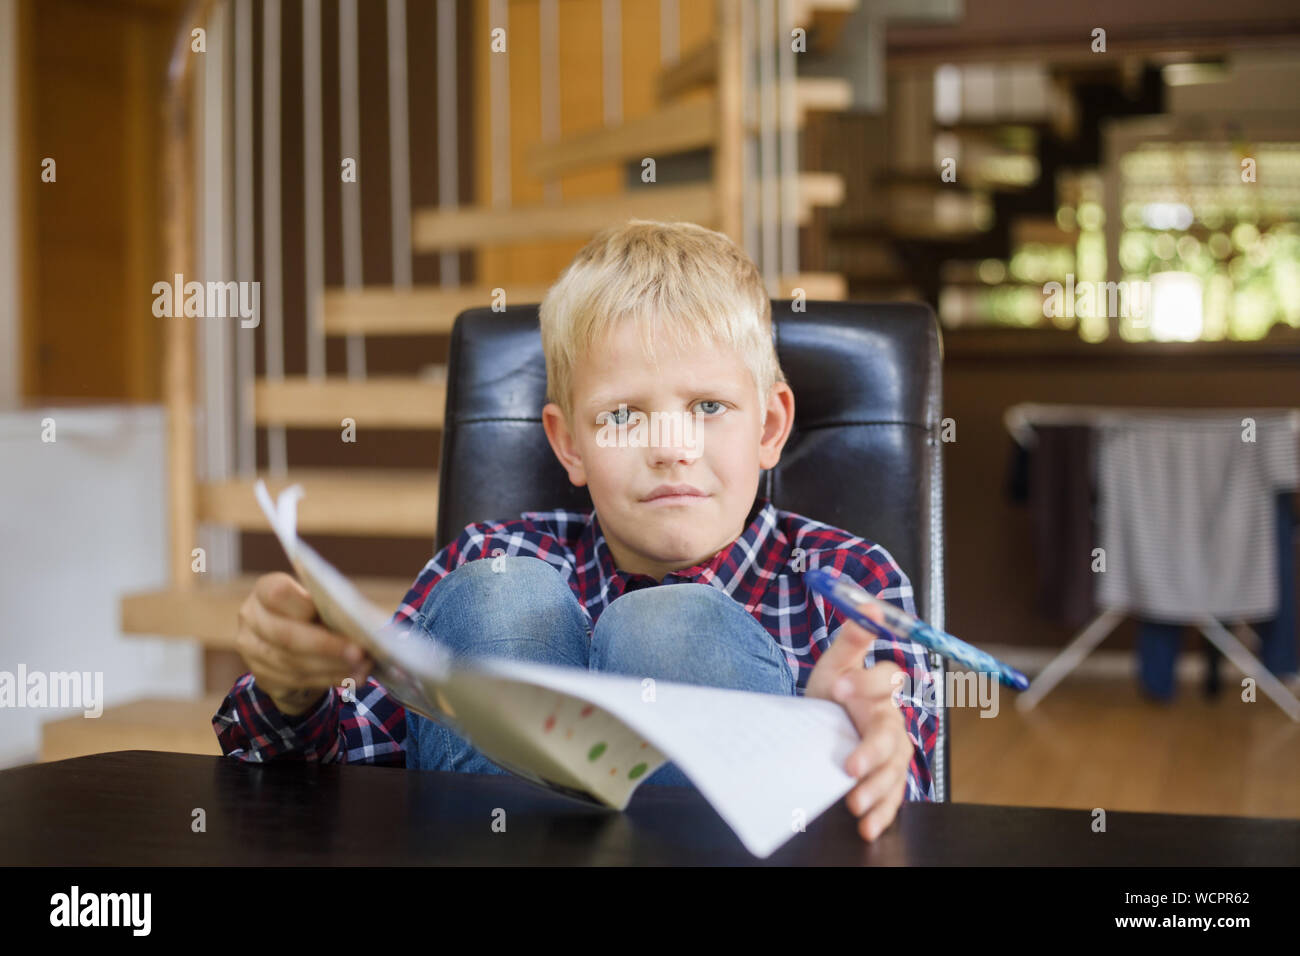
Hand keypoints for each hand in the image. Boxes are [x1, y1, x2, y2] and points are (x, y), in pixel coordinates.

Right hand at [235, 572, 372, 715]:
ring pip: (292, 663)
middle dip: (326, 645)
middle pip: (286, 635)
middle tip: (360, 652)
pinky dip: (328, 679)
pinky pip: (297, 681)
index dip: (304, 606)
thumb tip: (362, 624)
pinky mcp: (262, 676)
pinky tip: (352, 677)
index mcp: (265, 588)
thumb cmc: (313, 614)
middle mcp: (251, 618)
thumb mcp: (320, 602)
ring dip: (332, 666)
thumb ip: (333, 607)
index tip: (336, 613)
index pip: (278, 594)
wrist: (291, 644)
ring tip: (362, 666)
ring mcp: (251, 650)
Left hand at [805, 601, 913, 841]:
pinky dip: (881, 813)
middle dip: (872, 751)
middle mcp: (890, 720)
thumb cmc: (832, 694)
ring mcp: (891, 752)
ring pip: (894, 770)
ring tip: (854, 803)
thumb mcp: (835, 664)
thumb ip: (852, 637)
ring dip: (877, 789)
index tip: (838, 687)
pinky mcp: (885, 780)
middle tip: (849, 766)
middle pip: (891, 734)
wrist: (823, 725)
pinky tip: (867, 825)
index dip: (865, 682)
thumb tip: (867, 604)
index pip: (885, 679)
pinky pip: (891, 798)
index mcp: (880, 689)